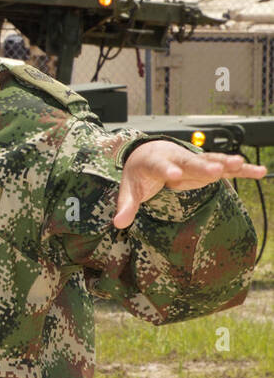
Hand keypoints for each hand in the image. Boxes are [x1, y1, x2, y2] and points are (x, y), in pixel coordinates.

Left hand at [115, 140, 266, 228]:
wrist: (150, 154)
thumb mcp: (130, 189)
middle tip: (215, 169)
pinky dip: (242, 170)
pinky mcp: (207, 167)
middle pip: (189, 161)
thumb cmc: (140, 174)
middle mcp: (177, 159)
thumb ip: (127, 205)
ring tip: (240, 164)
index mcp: (154, 163)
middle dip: (201, 165)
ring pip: (210, 160)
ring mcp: (194, 161)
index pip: (160, 166)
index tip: (174, 175)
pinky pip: (226, 168)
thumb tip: (118, 224)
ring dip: (225, 162)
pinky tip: (260, 172)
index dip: (167, 171)